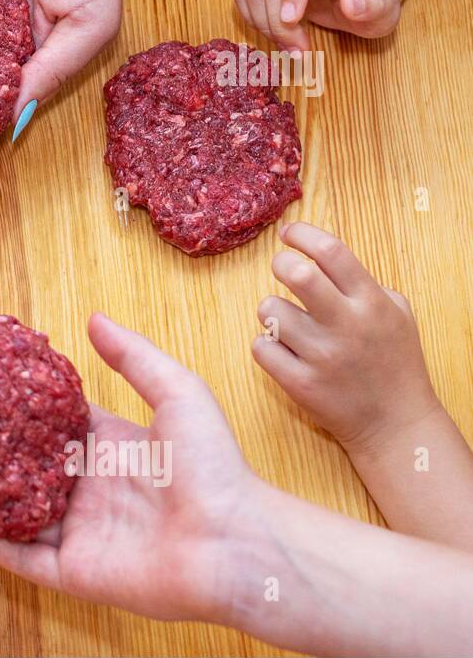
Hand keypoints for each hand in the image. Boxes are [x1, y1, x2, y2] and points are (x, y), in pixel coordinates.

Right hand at [0, 313, 263, 624]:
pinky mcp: (73, 570)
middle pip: (27, 468)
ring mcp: (79, 531)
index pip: (52, 425)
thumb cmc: (216, 470)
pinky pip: (22, 557)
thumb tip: (94, 318)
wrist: (235, 544)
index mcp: (109, 448)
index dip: (20, 409)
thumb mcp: (178, 394)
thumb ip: (134, 357)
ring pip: (16, 512)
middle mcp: (88, 489)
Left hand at [251, 222, 440, 449]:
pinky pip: (260, 347)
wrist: (395, 423)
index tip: (288, 234)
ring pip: (269, 310)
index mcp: (371, 303)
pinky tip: (284, 351)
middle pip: (297, 274)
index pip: (331, 252)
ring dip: (271, 311)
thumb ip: (363, 284)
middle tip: (282, 269)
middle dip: (280, 263)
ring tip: (287, 323)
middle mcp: (347, 326)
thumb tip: (321, 257)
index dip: (302, 235)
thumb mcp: (396, 314)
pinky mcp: (300, 383)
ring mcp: (322, 356)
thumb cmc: (393, 362)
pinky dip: (266, 345)